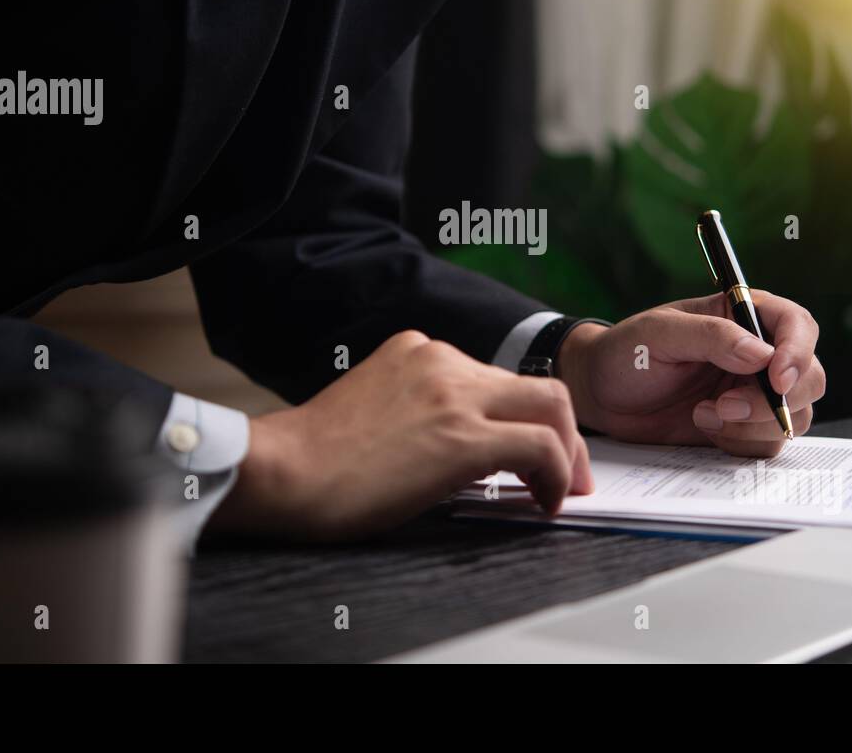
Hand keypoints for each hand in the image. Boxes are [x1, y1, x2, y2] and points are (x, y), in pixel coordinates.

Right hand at [209, 330, 592, 539]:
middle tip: (568, 473)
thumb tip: (466, 450)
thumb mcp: (375, 406)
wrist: (282, 471)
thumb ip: (421, 408)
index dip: (524, 417)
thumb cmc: (316, 457)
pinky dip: (556, 475)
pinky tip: (543, 502)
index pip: (497, 377)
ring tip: (560, 492)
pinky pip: (540, 447)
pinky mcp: (462, 436)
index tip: (530, 452)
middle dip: (564, 432)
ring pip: (551, 407)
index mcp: (419, 349)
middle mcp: (442, 360)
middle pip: (538, 384)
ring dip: (567, 454)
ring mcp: (455, 394)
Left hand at [557, 292, 824, 456]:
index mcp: (742, 316)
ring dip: (753, 424)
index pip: (797, 325)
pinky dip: (740, 443)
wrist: (601, 397)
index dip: (797, 352)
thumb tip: (760, 353)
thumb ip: (709, 336)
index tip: (776, 378)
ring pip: (795, 416)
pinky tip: (704, 428)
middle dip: (773, 399)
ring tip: (703, 414)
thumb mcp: (658, 334)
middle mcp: (757, 355)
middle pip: (809, 377)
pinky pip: (768, 444)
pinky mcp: (744, 428)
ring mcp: (753, 393)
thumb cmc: (625, 353)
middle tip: (723, 405)